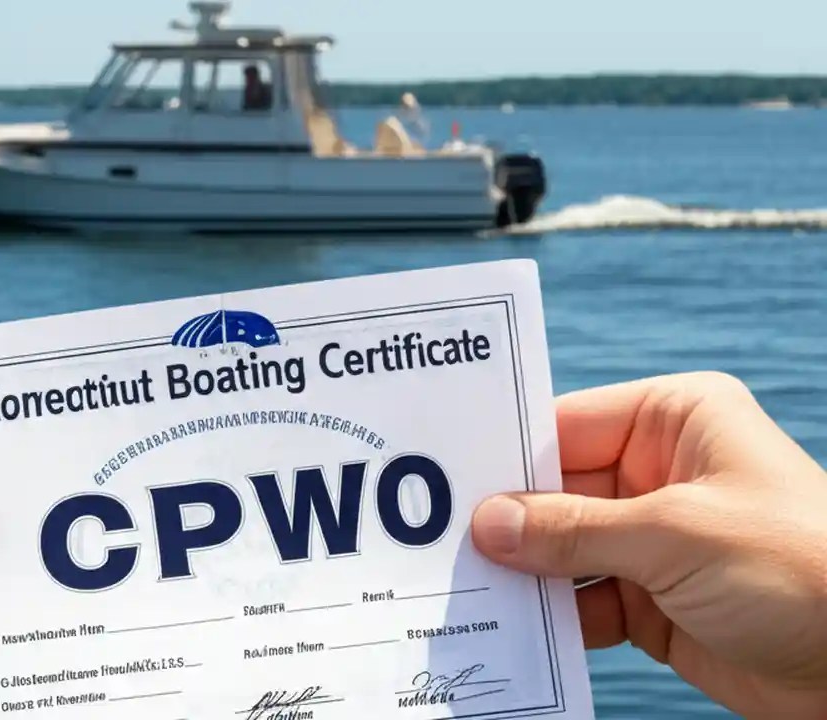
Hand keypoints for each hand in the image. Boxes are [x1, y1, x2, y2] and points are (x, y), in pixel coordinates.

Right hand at [471, 372, 826, 718]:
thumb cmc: (801, 568)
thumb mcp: (675, 535)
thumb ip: (573, 529)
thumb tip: (488, 525)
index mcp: (674, 421)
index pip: (565, 427)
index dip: (505, 453)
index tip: (440, 478)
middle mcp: (658, 473)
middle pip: (554, 490)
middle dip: (506, 521)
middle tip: (437, 542)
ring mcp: (652, 540)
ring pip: (561, 549)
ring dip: (522, 573)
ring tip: (463, 588)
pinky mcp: (651, 601)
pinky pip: (581, 600)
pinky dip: (550, 616)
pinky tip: (512, 628)